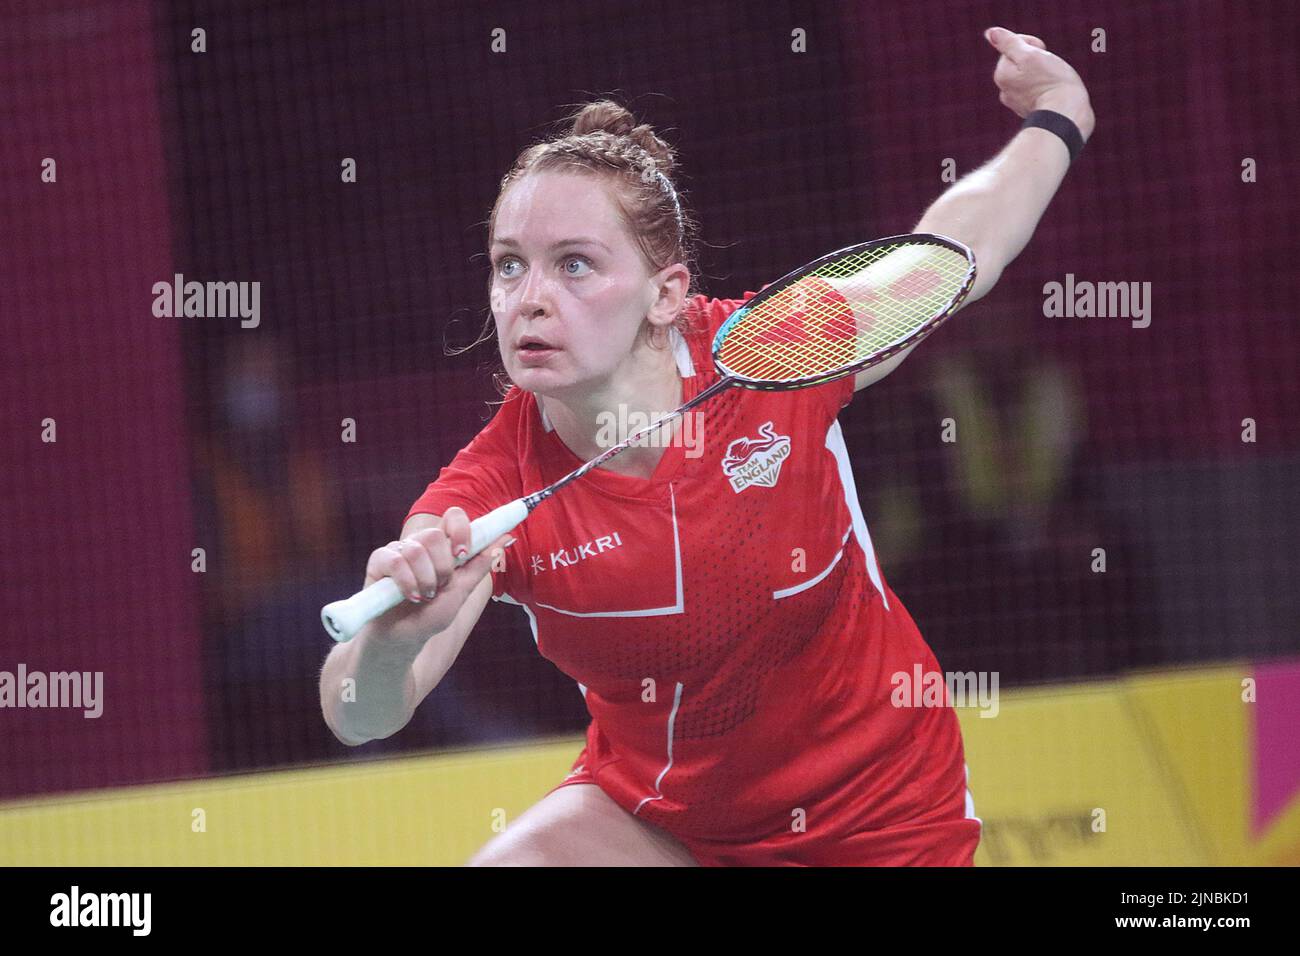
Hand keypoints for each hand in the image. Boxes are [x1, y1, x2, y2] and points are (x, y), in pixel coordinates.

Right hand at [360, 506, 512, 645]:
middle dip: (442, 568)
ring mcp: (399, 551)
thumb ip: (480, 565)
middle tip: (439, 587)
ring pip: (416, 549)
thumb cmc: (431, 616)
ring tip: (423, 597)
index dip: (461, 529)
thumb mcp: (461, 592)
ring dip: (424, 580)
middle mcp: (421, 544)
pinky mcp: (379, 561)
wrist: (403, 639)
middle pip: (435, 535)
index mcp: (442, 548)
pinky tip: (408, 596)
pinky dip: (406, 582)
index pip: (453, 517)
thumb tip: (507, 538)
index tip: (463, 553)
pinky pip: (395, 561)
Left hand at [985, 26, 1094, 140]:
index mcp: (1002, 74)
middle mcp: (1005, 89)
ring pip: (1032, 74)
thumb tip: (992, 33)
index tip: (1043, 55)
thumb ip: (1009, 43)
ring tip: (1052, 82)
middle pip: (1022, 60)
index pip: (1015, 45)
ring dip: (1043, 72)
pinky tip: (1052, 93)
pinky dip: (1046, 86)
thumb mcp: (1030, 55)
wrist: (1065, 115)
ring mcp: (1017, 101)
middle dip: (1038, 59)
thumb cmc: (1051, 82)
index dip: (1034, 45)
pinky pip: (1038, 89)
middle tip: (1049, 69)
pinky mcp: (1031, 110)